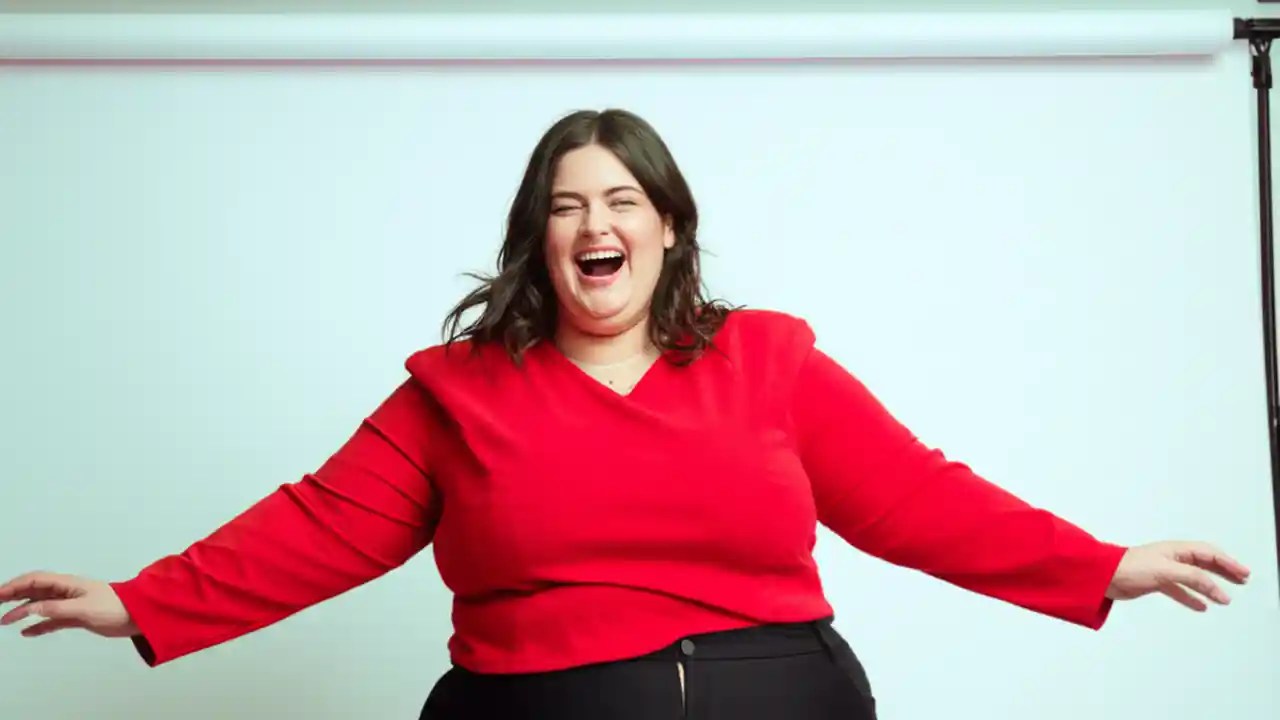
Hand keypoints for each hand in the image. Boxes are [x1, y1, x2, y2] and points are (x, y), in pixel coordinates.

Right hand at [0, 571, 137, 637]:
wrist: (137, 617)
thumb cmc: (115, 607)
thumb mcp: (84, 608)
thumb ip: (57, 608)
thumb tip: (32, 608)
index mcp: (69, 584)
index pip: (36, 581)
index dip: (15, 585)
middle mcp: (67, 592)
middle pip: (34, 591)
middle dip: (13, 595)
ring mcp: (71, 604)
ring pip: (40, 607)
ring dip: (22, 612)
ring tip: (5, 621)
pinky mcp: (76, 617)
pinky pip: (52, 621)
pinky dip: (38, 626)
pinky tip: (27, 632)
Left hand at [1106, 541, 1250, 610]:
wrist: (1102, 576)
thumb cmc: (1130, 567)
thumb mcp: (1166, 571)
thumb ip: (1192, 578)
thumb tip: (1215, 588)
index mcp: (1176, 549)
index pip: (1208, 553)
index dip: (1227, 562)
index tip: (1243, 573)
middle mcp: (1172, 558)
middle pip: (1204, 564)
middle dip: (1224, 572)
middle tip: (1242, 580)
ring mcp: (1164, 571)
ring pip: (1194, 579)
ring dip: (1211, 587)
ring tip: (1225, 597)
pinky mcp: (1156, 583)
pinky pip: (1180, 591)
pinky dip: (1191, 598)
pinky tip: (1201, 606)